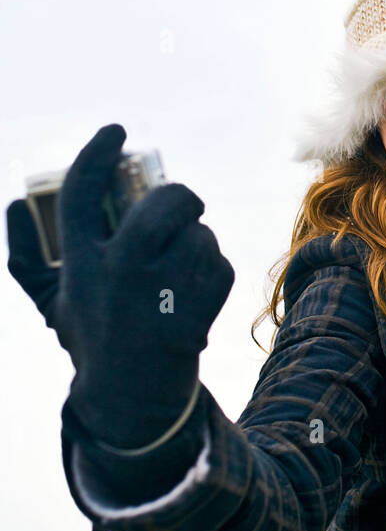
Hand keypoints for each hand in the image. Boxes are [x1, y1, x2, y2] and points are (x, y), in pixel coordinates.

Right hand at [6, 123, 234, 448]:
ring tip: (183, 263)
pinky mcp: (196, 315)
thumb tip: (14, 204)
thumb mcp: (52, 301)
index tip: (116, 132)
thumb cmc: (92, 336)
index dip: (98, 152)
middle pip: (164, 203)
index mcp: (80, 265)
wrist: (131, 398)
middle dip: (180, 196)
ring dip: (199, 240)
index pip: (81, 191)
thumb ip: (27, 256)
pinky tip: (198, 289)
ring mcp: (160, 296)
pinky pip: (220, 266)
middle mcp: (119, 274)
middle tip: (183, 203)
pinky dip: (215, 271)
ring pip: (199, 235)